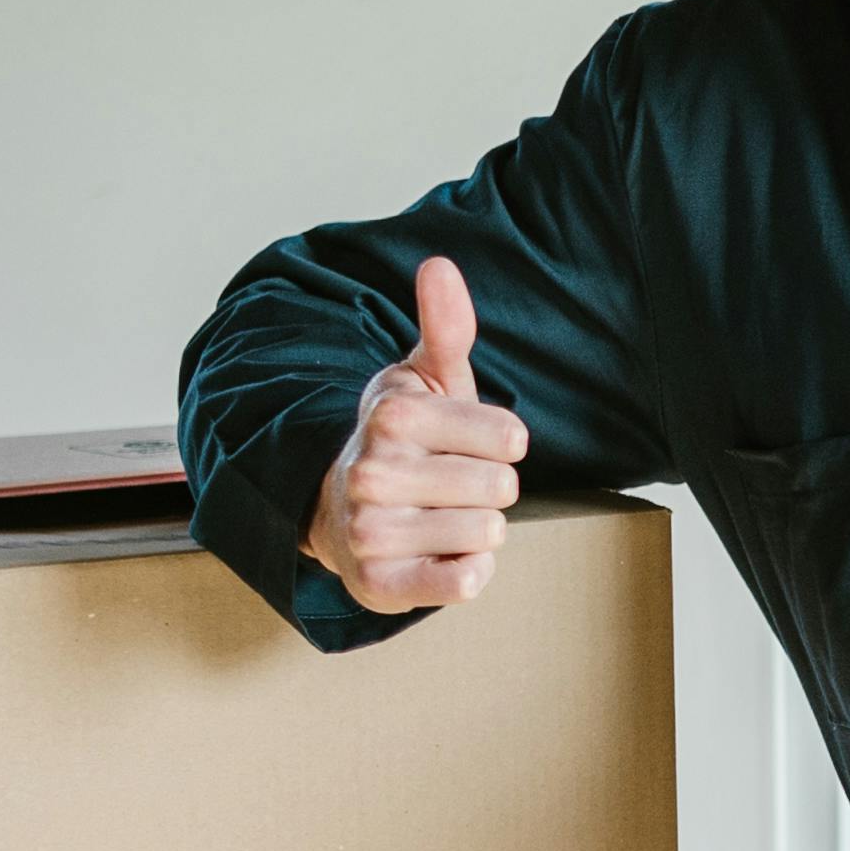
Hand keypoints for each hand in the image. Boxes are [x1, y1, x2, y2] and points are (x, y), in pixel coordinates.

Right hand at [305, 255, 526, 613]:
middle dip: (489, 489)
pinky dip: (467, 572)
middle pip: (502, 488)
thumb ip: (446, 329)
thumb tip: (439, 266)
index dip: (502, 445)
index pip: (511, 438)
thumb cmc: (404, 441)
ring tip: (437, 518)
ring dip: (477, 530)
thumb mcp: (426, 380)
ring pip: (488, 533)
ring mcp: (371, 531)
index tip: (466, 444)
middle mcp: (373, 471)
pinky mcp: (379, 585)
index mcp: (393, 414)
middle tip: (448, 486)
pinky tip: (437, 557)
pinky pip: (466, 583)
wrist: (338, 512)